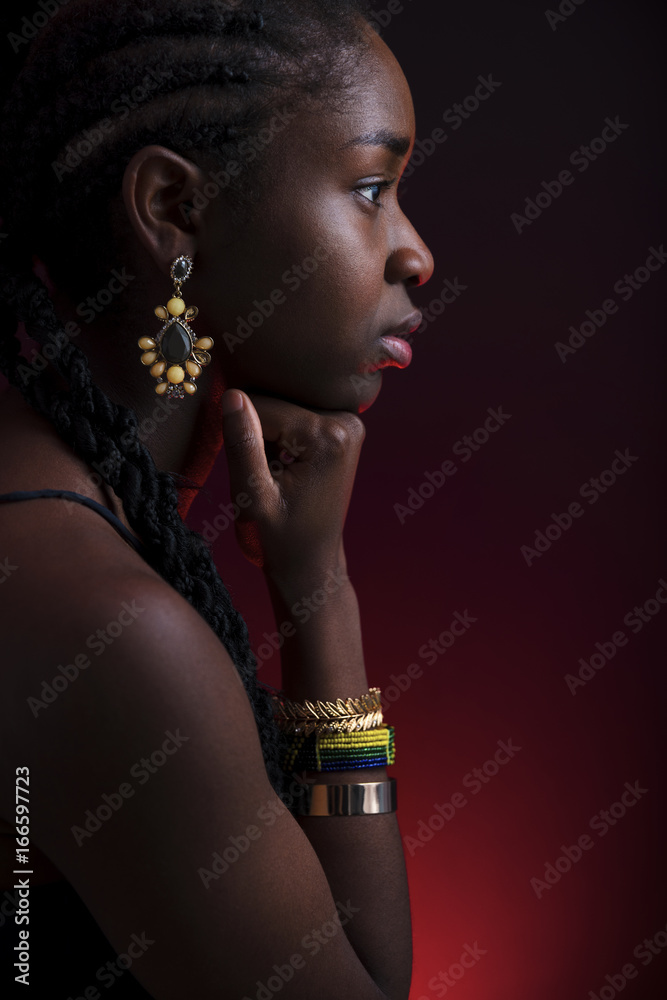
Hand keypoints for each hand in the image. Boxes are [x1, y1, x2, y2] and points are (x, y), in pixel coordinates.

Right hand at [220, 389, 365, 581]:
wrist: (310, 563)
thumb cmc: (280, 539)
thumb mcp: (254, 498)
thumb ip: (243, 445)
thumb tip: (232, 394)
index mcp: (328, 435)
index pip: (261, 406)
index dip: (243, 437)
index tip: (255, 474)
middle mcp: (345, 421)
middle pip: (275, 402)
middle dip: (259, 434)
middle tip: (267, 476)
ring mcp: (347, 423)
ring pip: (282, 406)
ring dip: (269, 435)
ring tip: (277, 473)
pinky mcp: (341, 428)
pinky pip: (294, 415)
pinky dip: (282, 436)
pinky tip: (286, 466)